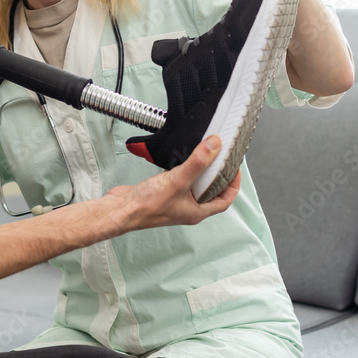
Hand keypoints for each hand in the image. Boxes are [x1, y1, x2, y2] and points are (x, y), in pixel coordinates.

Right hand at [106, 136, 241, 230]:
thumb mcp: (178, 181)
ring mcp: (175, 200)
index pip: (224, 201)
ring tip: (204, 154)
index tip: (235, 169)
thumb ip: (198, 163)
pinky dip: (182, 169)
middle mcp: (187, 208)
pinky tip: (180, 159)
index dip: (233, 185)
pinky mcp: (163, 192)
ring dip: (200, 170)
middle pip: (210, 191)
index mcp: (197, 211)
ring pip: (194, 185)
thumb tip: (215, 146)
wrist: (121, 210)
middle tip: (220, 157)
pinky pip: (178, 179)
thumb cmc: (147, 207)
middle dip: (217, 175)